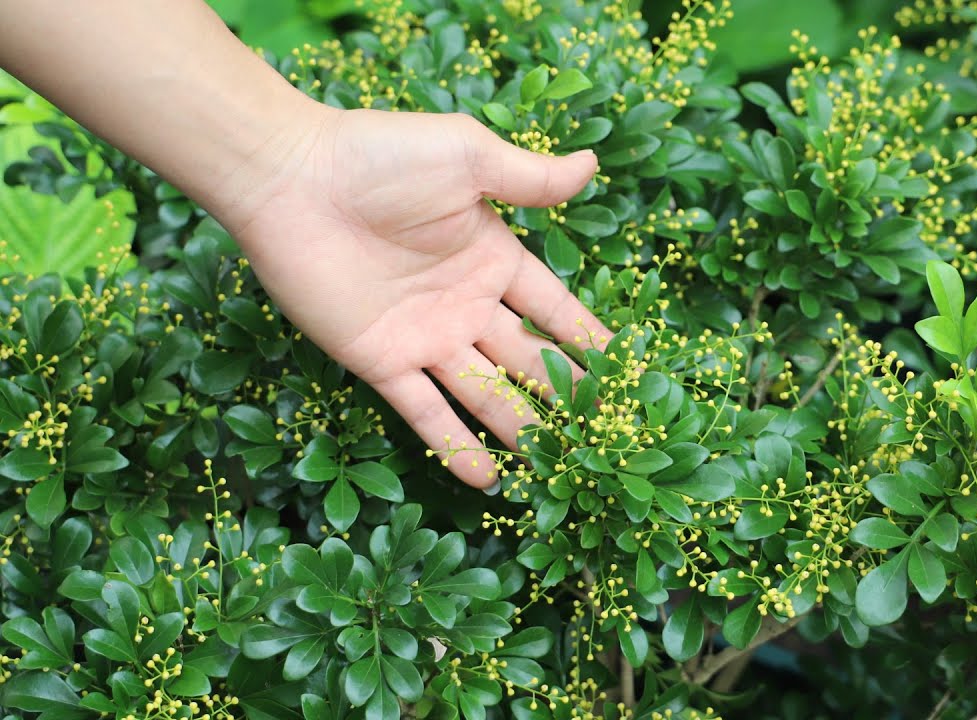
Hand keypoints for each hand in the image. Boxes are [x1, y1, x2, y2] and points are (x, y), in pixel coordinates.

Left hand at [221, 107, 608, 489]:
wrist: (291, 180)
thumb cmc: (380, 157)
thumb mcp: (467, 156)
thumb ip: (529, 178)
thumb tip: (594, 164)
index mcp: (494, 257)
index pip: (554, 310)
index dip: (588, 338)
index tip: (624, 371)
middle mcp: (466, 304)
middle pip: (528, 360)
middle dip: (565, 394)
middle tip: (604, 433)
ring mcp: (425, 337)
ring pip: (486, 393)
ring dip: (520, 428)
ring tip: (558, 466)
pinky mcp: (381, 361)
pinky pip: (424, 413)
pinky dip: (453, 446)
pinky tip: (487, 479)